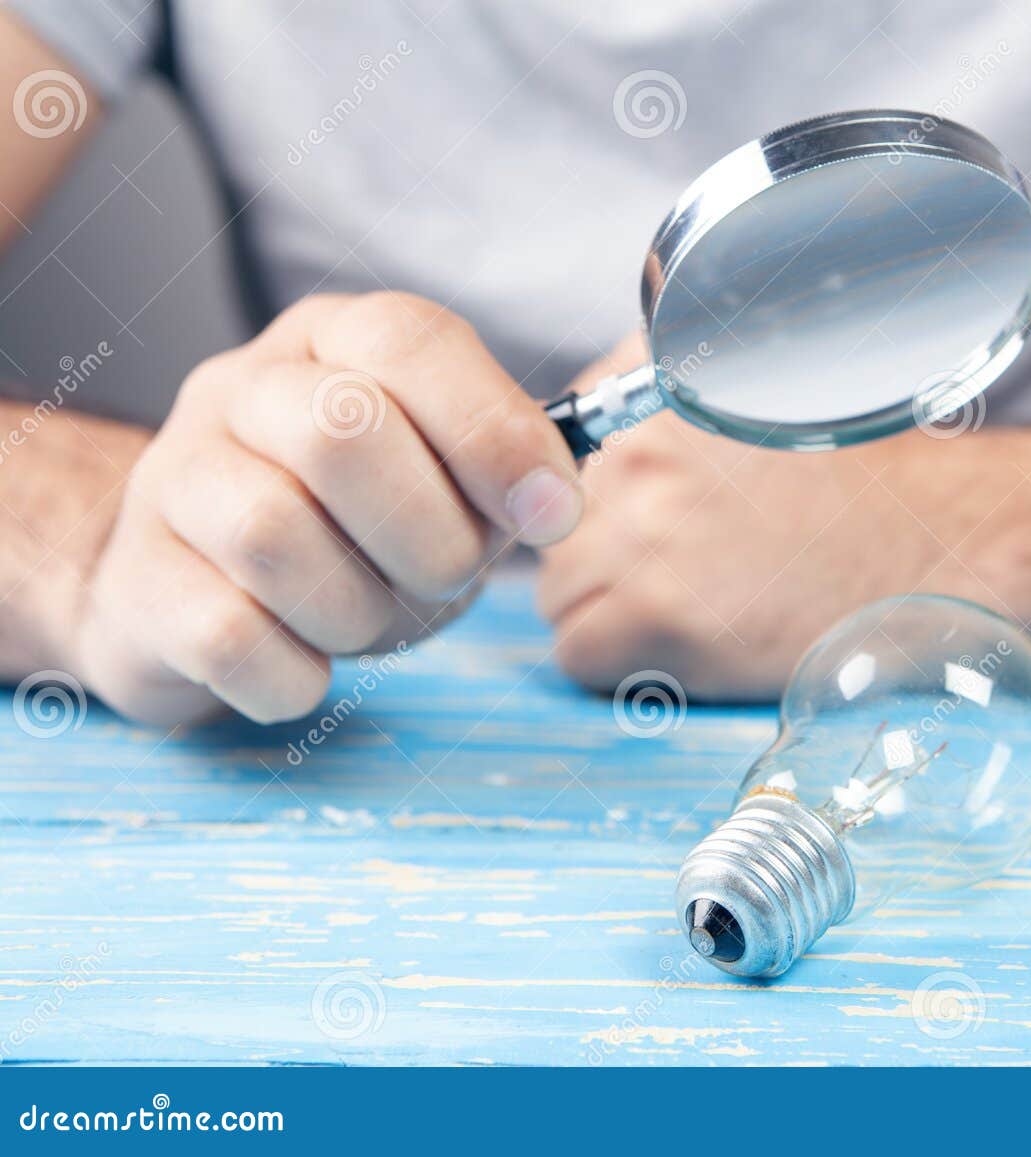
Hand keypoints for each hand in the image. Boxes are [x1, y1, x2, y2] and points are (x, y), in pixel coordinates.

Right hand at [73, 292, 582, 725]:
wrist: (190, 587)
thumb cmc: (349, 529)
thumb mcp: (442, 480)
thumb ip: (503, 471)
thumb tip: (552, 501)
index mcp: (332, 341)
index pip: (408, 341)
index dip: (494, 430)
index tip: (552, 513)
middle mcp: (240, 389)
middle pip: (340, 432)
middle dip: (430, 535)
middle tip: (446, 580)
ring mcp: (171, 478)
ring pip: (274, 537)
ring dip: (359, 609)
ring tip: (366, 620)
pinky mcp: (134, 583)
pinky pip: (227, 637)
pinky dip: (297, 675)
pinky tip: (309, 666)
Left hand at [536, 336, 987, 697]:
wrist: (942, 544)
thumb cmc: (861, 480)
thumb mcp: (752, 398)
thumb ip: (659, 411)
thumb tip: (570, 452)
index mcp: (649, 380)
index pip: (556, 447)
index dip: (600, 492)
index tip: (655, 511)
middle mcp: (632, 449)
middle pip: (551, 523)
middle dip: (602, 552)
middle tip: (683, 568)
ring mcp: (640, 534)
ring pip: (558, 592)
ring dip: (608, 609)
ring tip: (693, 605)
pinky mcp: (656, 618)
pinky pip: (578, 654)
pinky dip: (621, 662)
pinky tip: (688, 645)